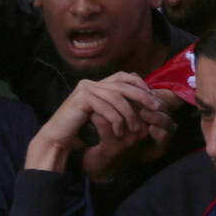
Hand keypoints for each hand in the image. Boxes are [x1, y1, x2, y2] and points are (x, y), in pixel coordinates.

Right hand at [25, 73, 170, 172]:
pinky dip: (116, 120)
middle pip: (123, 84)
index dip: (140, 85)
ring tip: (137, 128)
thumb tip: (146, 101)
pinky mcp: (81, 98)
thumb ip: (119, 106)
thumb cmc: (83, 130)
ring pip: (117, 98)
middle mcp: (91, 83)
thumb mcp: (105, 116)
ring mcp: (85, 88)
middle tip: (156, 107)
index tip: (153, 98)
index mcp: (97, 84)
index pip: (124, 77)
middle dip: (142, 95)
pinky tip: (120, 132)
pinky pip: (106, 107)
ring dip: (130, 114)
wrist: (59, 139)